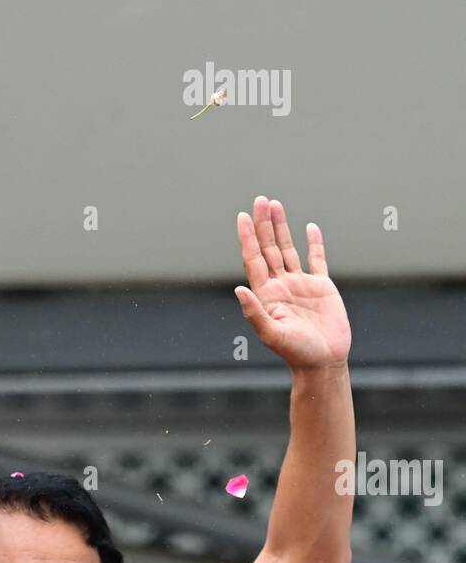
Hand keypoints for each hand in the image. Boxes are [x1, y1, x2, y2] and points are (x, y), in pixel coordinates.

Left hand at [234, 196, 350, 370]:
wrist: (323, 362)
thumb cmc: (296, 353)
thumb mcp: (271, 334)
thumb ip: (254, 312)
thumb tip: (238, 289)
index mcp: (267, 294)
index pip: (254, 259)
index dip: (248, 238)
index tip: (242, 216)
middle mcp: (281, 286)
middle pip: (269, 248)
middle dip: (264, 224)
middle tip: (260, 200)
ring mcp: (300, 285)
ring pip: (288, 249)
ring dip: (281, 228)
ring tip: (275, 205)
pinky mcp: (321, 287)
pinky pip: (316, 260)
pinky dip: (314, 244)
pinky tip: (310, 228)